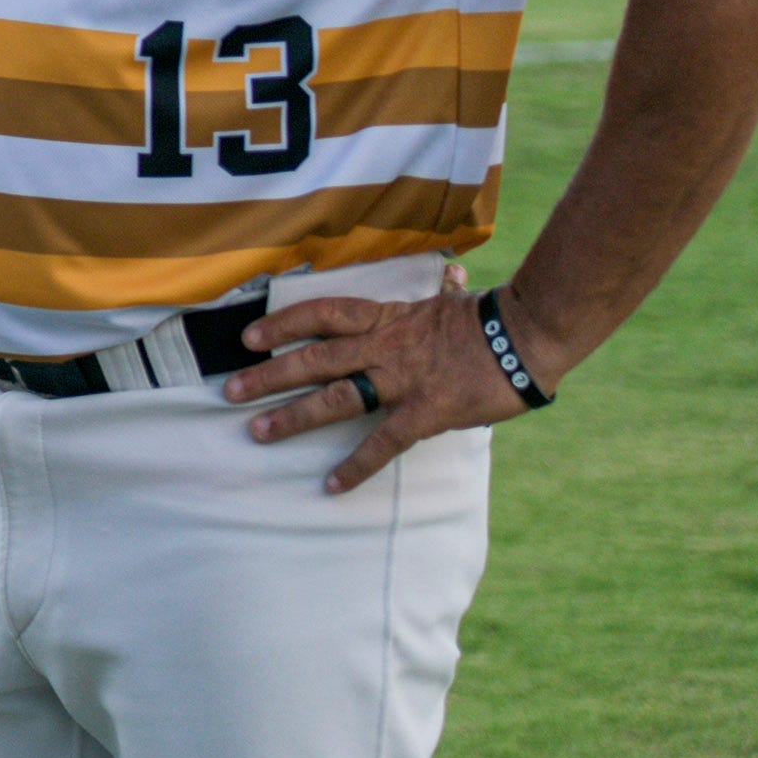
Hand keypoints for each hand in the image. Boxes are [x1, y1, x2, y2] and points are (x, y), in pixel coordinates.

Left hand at [224, 269, 547, 494]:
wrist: (527, 336)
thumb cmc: (490, 320)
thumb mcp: (452, 299)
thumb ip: (439, 293)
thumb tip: (451, 273)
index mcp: (386, 318)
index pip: (321, 314)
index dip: (282, 325)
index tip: (248, 337)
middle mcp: (383, 347)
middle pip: (314, 359)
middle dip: (268, 375)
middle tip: (230, 390)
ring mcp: (401, 380)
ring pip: (335, 398)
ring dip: (293, 416)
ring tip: (258, 431)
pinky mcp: (424, 412)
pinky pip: (382, 443)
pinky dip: (355, 466)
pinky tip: (331, 485)